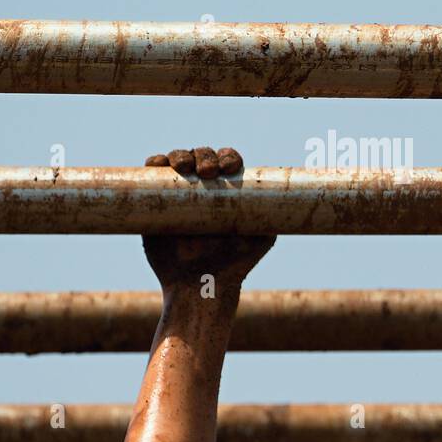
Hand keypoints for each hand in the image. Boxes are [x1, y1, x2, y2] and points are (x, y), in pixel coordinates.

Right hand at [142, 147, 274, 290]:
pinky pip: (151, 176)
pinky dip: (154, 164)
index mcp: (227, 191)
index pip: (227, 161)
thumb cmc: (233, 265)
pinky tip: (158, 164)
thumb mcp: (262, 238)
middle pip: (201, 156)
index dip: (227, 157)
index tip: (229, 167)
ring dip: (180, 156)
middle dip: (205, 156)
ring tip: (183, 167)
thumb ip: (274, 215)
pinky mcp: (153, 204)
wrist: (200, 286)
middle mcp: (202, 189)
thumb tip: (290, 196)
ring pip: (177, 162)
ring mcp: (176, 195)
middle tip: (207, 171)